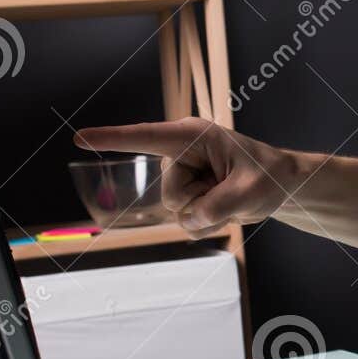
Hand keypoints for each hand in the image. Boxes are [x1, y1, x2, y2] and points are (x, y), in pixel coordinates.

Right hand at [74, 118, 297, 238]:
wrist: (279, 185)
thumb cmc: (268, 176)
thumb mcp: (248, 192)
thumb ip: (216, 207)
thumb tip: (188, 221)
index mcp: (193, 136)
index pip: (145, 137)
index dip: (110, 139)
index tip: (78, 138)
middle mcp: (181, 153)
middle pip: (170, 194)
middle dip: (201, 203)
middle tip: (231, 190)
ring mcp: (181, 174)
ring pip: (176, 210)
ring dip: (206, 213)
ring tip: (229, 197)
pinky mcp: (186, 192)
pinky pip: (184, 221)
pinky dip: (207, 222)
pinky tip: (224, 208)